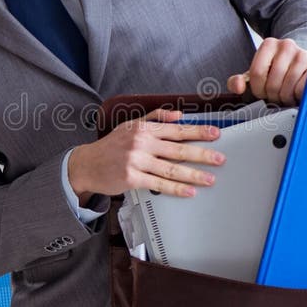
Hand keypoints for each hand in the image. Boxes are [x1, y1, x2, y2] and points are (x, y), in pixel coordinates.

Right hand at [68, 108, 225, 203]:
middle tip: (219, 159)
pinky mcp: (131, 178)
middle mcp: (141, 143)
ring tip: (209, 179)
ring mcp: (136, 161)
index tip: (215, 134)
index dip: (198, 132)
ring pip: (171, 169)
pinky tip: (189, 191)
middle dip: (202, 155)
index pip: (177, 129)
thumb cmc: (111, 146)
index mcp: (144, 128)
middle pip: (178, 149)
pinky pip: (159, 184)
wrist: (87, 164)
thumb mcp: (131, 125)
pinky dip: (176, 188)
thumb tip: (179, 115)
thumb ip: (155, 117)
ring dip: (193, 175)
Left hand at [227, 38, 306, 104]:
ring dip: (285, 97)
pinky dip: (297, 95)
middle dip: (272, 95)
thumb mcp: (255, 75)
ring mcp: (303, 55)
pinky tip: (296, 93)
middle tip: (274, 95)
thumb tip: (238, 87)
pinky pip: (302, 88)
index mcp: (269, 44)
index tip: (261, 92)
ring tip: (284, 95)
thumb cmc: (275, 72)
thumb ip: (238, 81)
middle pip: (272, 82)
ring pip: (288, 86)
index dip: (258, 89)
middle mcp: (287, 45)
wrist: (300, 66)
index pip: (257, 73)